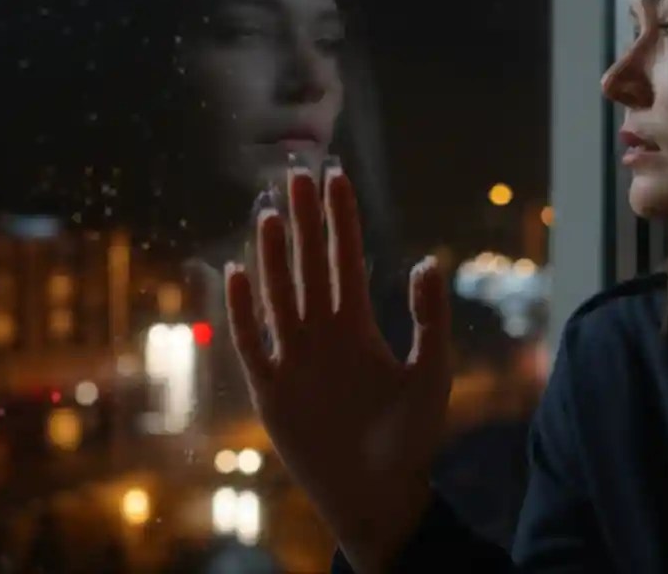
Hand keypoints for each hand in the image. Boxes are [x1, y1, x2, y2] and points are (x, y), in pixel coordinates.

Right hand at [224, 158, 451, 570]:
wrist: (379, 493)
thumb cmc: (411, 437)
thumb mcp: (431, 372)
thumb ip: (430, 317)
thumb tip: (429, 261)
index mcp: (359, 328)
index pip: (346, 261)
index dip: (341, 220)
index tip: (337, 177)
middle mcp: (323, 335)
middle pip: (308, 267)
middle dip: (303, 222)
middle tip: (296, 173)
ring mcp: (294, 359)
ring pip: (279, 295)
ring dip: (272, 256)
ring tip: (267, 211)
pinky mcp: (272, 389)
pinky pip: (251, 342)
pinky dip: (242, 310)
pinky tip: (235, 273)